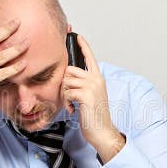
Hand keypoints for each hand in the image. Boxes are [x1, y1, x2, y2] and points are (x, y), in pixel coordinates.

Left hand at [62, 35, 124, 162]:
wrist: (102, 132)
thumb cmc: (94, 116)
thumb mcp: (89, 96)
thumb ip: (82, 85)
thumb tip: (67, 78)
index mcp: (98, 78)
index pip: (90, 58)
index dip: (83, 46)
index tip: (77, 35)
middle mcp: (96, 79)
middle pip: (70, 70)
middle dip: (64, 83)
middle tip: (67, 97)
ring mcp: (93, 86)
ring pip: (66, 81)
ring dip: (64, 94)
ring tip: (71, 104)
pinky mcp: (87, 95)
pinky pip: (67, 92)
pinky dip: (67, 103)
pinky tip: (74, 110)